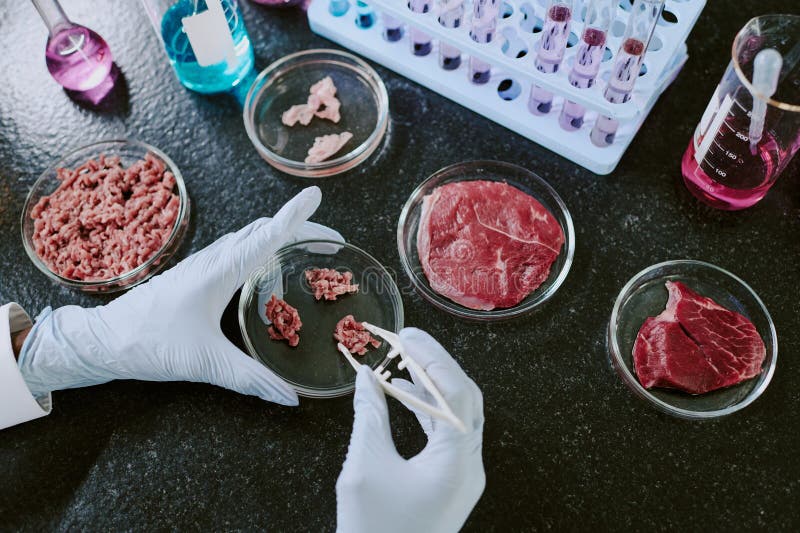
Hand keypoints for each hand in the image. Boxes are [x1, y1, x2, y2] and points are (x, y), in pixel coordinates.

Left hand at [18, 187, 339, 403]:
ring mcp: (200, 265)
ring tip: (303, 245)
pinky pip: (233, 249)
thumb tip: (289, 398)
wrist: (104, 340)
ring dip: (276, 234)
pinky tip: (261, 264)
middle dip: (296, 227)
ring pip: (245, 237)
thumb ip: (251, 379)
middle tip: (326, 238)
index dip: (295, 216)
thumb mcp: (205, 363)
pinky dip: (257, 246)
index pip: (266, 237)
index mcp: (219, 272)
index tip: (315, 195)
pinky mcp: (193, 275)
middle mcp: (212, 261)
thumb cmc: (151, 344)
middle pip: (261, 230)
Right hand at [336, 328, 484, 532]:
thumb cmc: (373, 531)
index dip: (431, 357)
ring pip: (457, 415)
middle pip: (464, 399)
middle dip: (436, 365)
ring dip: (431, 386)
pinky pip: (447, 435)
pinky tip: (402, 395)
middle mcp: (469, 466)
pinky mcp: (451, 484)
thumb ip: (368, 416)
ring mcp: (463, 477)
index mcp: (457, 461)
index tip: (406, 335)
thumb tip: (364, 379)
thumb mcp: (364, 468)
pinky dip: (427, 411)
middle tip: (406, 340)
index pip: (455, 391)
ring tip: (400, 361)